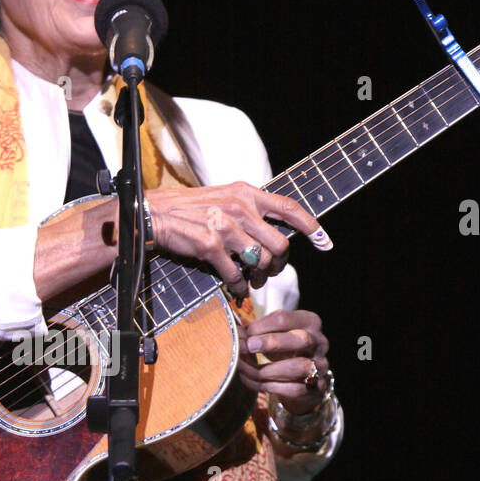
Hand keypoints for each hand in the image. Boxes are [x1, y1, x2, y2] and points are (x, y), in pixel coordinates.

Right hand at [147, 182, 331, 299]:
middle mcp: (239, 207)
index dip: (311, 226)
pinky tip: (233, 287)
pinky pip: (235, 275)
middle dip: (279, 265)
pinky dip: (237, 286)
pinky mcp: (209, 246)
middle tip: (269, 273)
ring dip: (259, 279)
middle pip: (280, 245)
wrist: (154, 214)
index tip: (325, 242)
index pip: (289, 207)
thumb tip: (276, 231)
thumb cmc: (191, 209)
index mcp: (246, 193)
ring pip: (261, 262)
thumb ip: (250, 209)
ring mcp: (225, 227)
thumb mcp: (225, 198)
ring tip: (251, 282)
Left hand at [237, 308, 330, 416]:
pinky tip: (252, 381)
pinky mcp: (317, 387)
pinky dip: (269, 386)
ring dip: (268, 369)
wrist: (305, 379)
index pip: (284, 319)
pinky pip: (293, 389)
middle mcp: (319, 342)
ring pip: (298, 366)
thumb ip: (258, 331)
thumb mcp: (275, 335)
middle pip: (301, 339)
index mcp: (309, 322)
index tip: (245, 334)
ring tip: (246, 369)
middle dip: (271, 343)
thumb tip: (235, 331)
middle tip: (249, 346)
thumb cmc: (285, 350)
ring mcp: (320, 365)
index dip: (261, 326)